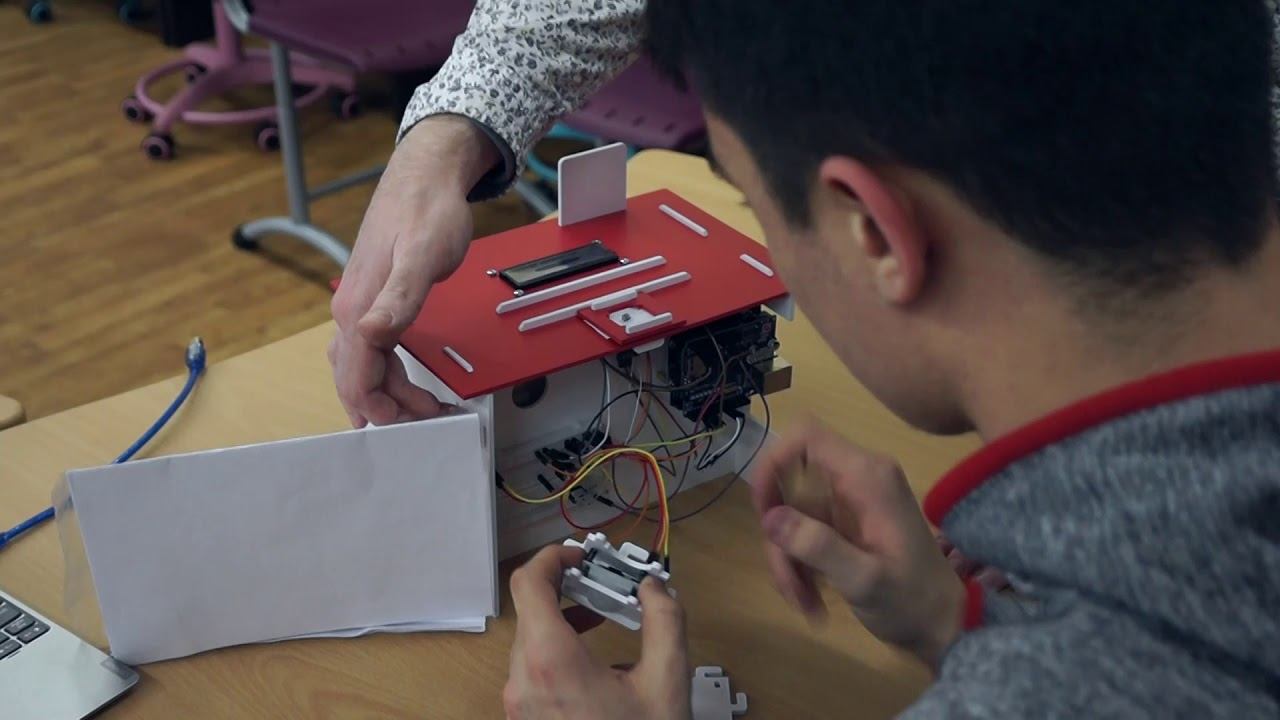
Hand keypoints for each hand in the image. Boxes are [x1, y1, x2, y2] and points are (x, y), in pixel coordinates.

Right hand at [330, 115, 498, 426]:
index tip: (413, 427)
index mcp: (358, 309)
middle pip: (358, 379)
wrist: (426, 175)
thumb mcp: (423, 256)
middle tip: (431, 424)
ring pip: (364, 367)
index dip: (382, 409)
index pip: (357, 377)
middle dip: (389, 410)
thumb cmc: (428, 211)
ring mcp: (360, 306)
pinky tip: (406, 383)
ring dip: (390, 396)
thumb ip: (398, 298)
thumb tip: (368, 334)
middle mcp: (351, 311)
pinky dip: (389, 375)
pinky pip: (373, 351)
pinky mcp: (374, 300)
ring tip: (425, 411)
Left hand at [504, 546, 691, 719]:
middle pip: (530, 609)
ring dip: (563, 620)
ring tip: (603, 620)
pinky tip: (594, 662)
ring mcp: (518, 705)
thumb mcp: (667, 682)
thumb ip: (665, 621)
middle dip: (567, 589)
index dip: (553, 557)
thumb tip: (655, 587)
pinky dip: (557, 649)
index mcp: (550, 661)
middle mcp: (523, 680)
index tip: (582, 556)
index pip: (528, 582)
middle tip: (604, 585)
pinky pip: (532, 670)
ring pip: (530, 640)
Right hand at [751, 420, 965, 668]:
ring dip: (788, 558)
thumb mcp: (865, 580)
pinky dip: (799, 563)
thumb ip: (819, 546)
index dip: (773, 463)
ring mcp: (849, 500)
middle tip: (787, 581)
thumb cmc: (912, 601)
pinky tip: (812, 597)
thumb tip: (770, 518)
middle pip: (790, 485)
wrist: (943, 624)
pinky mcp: (845, 522)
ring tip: (805, 602)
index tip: (764, 512)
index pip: (805, 436)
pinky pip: (804, 530)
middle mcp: (856, 478)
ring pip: (792, 514)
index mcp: (867, 476)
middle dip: (780, 535)